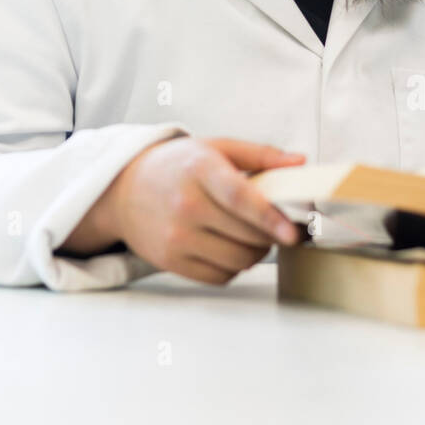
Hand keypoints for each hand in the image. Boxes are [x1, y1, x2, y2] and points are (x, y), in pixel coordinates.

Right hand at [102, 136, 305, 285]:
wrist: (124, 190)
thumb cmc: (176, 166)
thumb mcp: (215, 147)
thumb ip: (260, 155)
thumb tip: (300, 162)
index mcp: (200, 170)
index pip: (241, 198)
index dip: (270, 218)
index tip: (294, 233)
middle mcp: (186, 205)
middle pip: (245, 235)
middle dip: (272, 236)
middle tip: (281, 228)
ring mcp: (176, 236)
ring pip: (237, 260)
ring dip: (256, 253)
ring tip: (254, 238)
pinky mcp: (170, 261)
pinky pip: (219, 277)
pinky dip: (234, 267)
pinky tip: (229, 248)